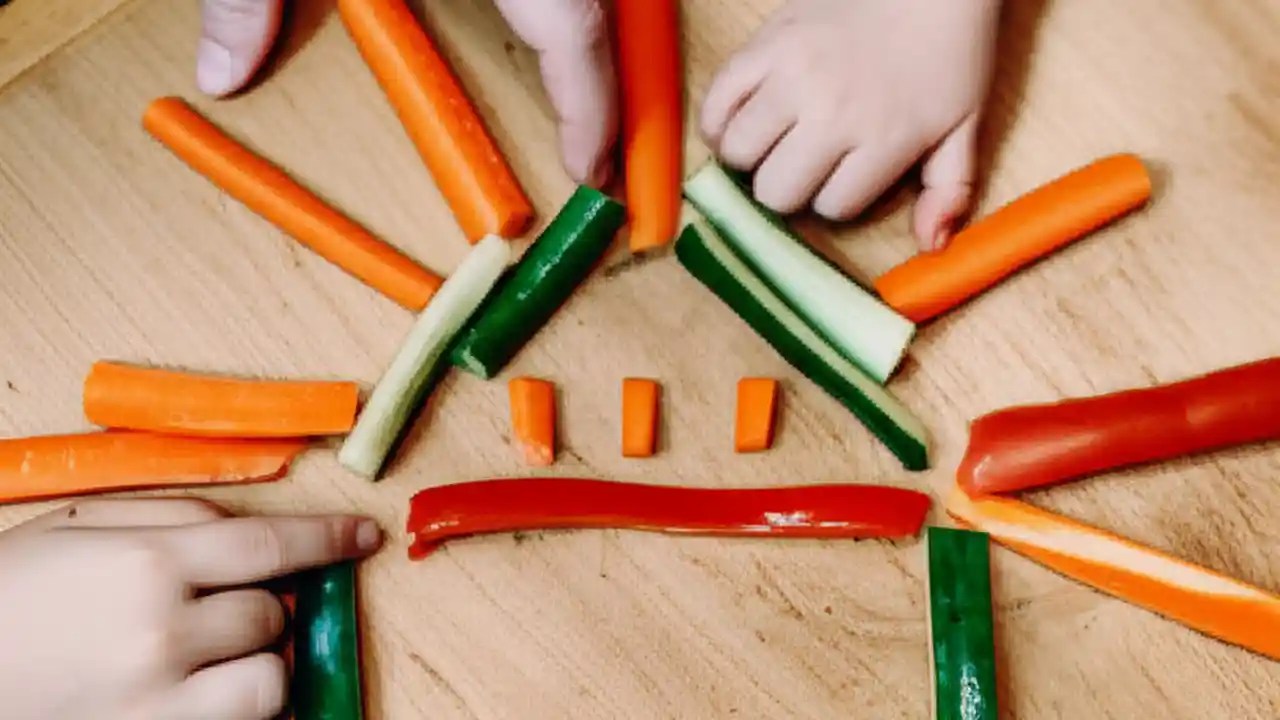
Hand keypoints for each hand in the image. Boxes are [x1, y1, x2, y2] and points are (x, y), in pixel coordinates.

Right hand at [0, 498, 382, 719]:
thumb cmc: (11, 593)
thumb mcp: (81, 528)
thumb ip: (174, 516)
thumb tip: (251, 529)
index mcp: (148, 563)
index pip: (271, 545)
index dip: (329, 539)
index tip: (364, 537)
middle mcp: (162, 633)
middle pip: (274, 615)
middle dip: (265, 607)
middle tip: (225, 606)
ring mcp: (159, 702)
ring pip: (272, 680)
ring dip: (261, 664)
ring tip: (219, 657)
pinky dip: (243, 710)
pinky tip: (209, 693)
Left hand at [195, 0, 617, 187]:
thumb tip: (223, 75)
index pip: (570, 27)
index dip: (592, 108)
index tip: (594, 175)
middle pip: (597, 9)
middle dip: (607, 88)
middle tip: (601, 161)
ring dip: (589, 48)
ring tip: (585, 111)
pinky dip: (562, 14)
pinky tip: (540, 36)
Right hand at [700, 0, 1000, 250]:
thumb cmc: (948, 52)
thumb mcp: (965, 124)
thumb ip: (950, 189)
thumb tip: (931, 245)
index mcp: (883, 138)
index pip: (831, 206)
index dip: (834, 199)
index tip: (842, 178)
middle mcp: (832, 113)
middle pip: (776, 190)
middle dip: (786, 189)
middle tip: (799, 167)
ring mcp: (792, 77)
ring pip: (740, 152)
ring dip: (749, 159)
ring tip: (768, 146)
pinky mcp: (765, 45)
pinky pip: (717, 102)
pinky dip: (718, 122)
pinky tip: (737, 124)